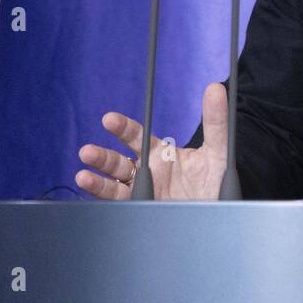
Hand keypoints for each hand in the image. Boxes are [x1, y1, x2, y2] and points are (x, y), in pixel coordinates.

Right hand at [76, 82, 229, 199]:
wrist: (219, 213)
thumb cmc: (216, 180)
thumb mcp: (217, 150)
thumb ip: (215, 121)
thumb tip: (215, 88)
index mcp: (161, 154)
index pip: (137, 137)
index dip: (123, 128)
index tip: (109, 119)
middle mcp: (148, 173)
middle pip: (118, 163)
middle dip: (101, 157)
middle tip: (87, 152)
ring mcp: (144, 194)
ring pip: (114, 186)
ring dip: (97, 181)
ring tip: (83, 176)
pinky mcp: (143, 211)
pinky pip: (120, 208)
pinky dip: (105, 203)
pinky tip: (94, 198)